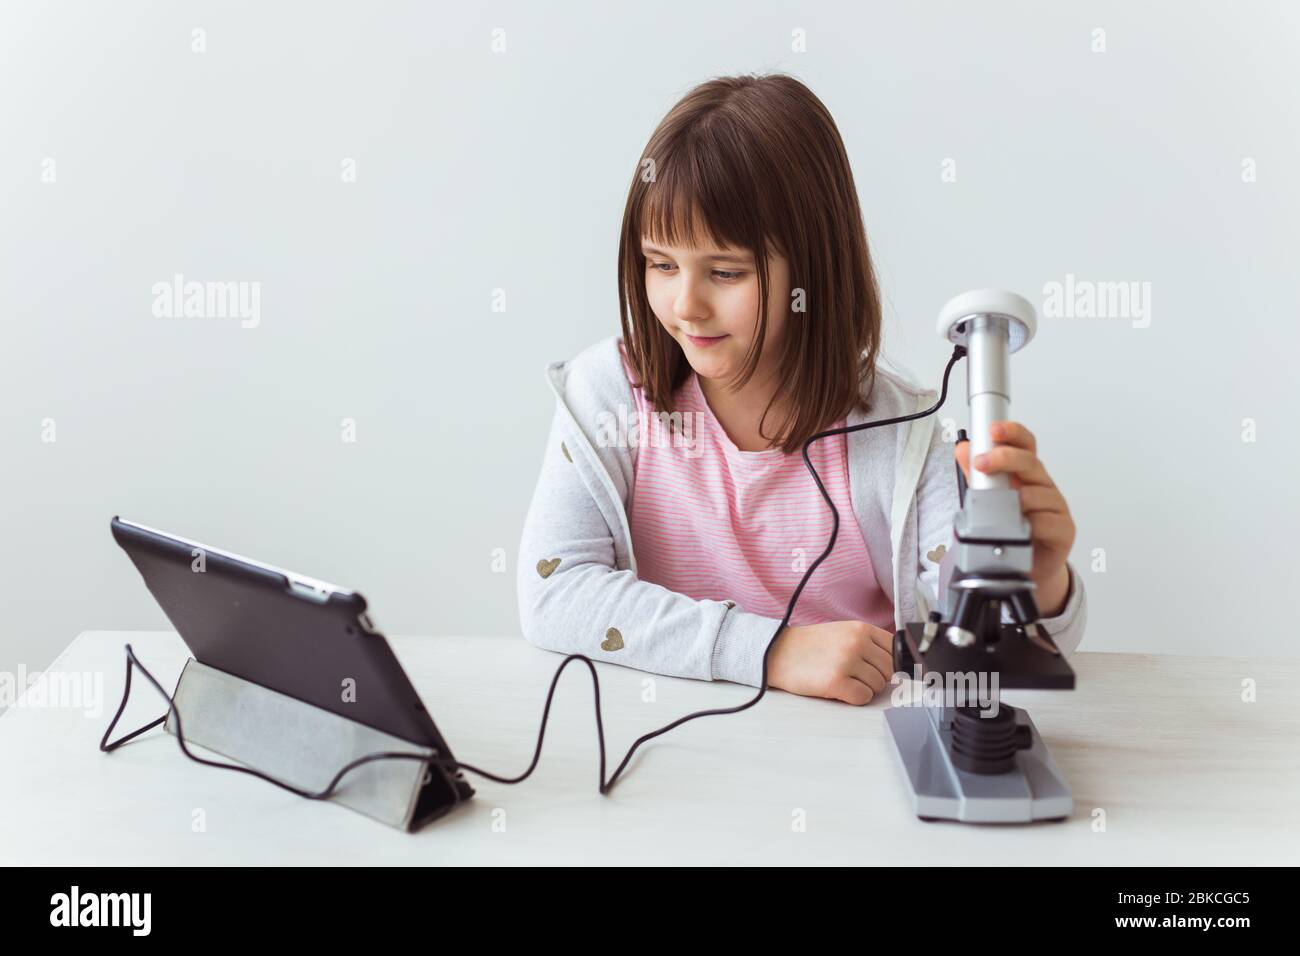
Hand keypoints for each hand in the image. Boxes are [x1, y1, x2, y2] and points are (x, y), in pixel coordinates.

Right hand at [767, 620, 895, 704]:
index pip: (894, 650)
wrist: (778, 652)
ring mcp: (847, 662)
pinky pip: (863, 697)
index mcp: (860, 629)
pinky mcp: (836, 682)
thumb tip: (898, 665)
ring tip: (843, 679)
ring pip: (877, 686)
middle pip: (889, 670)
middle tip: (854, 676)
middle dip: (875, 677)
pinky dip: (854, 698)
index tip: (878, 669)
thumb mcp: (843, 633)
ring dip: (863, 688)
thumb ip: (869, 643)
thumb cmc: (810, 646)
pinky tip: (839, 689)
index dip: (887, 663)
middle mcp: (857, 642)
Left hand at [955, 420, 1074, 615]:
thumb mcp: (988, 501)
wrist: (1025, 567)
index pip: (1024, 445)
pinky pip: (1049, 521)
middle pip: (1030, 462)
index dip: (1011, 433)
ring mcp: (1055, 507)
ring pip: (1040, 492)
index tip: (994, 430)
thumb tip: (963, 449)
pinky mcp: (1063, 530)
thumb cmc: (1010, 530)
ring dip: (1017, 497)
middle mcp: (1042, 486)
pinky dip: (1033, 523)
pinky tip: (1022, 527)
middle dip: (1005, 458)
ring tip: (1001, 506)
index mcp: (1025, 475)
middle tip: (983, 464)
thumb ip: (976, 476)